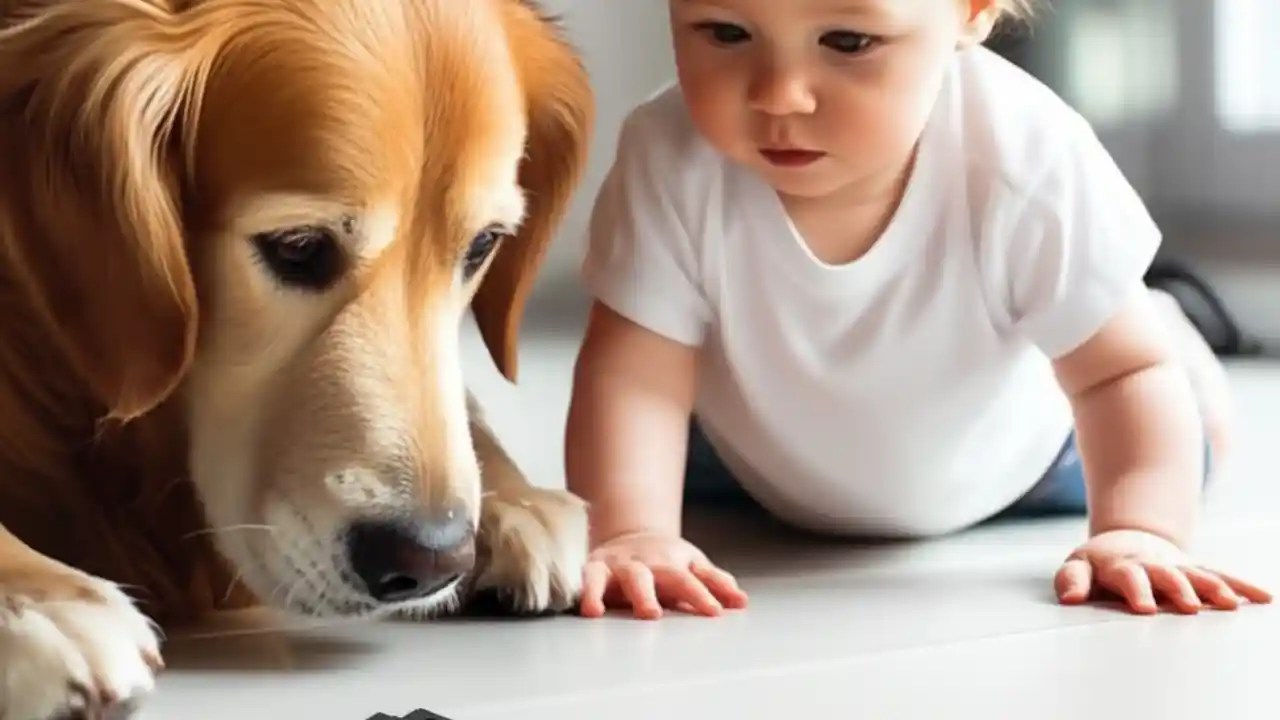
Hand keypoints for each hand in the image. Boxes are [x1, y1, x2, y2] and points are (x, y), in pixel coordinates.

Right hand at [578, 531, 748, 619]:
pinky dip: (590, 594)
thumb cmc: (666, 561)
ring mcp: (626, 565)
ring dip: (641, 595)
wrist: (628, 534)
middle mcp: (654, 562)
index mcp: (679, 563)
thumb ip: (715, 584)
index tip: (717, 611)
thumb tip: (742, 602)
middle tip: (692, 611)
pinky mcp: (598, 568)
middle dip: (685, 591)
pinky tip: (591, 611)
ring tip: (648, 614)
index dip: (707, 593)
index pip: (697, 578)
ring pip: (634, 577)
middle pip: (670, 576)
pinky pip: (592, 580)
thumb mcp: (693, 566)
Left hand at [1055, 529, 1272, 613]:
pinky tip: (1263, 598)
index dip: (1136, 590)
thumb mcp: (1077, 567)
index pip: (1128, 576)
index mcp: (1122, 566)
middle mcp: (1153, 565)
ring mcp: (1178, 567)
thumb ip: (1072, 580)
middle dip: (1179, 590)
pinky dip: (1242, 586)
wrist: (1126, 541)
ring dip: (1214, 589)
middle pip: (1168, 575)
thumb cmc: (1098, 564)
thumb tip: (1069, 599)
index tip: (1145, 609)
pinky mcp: (1197, 571)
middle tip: (1188, 607)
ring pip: (1199, 576)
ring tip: (1229, 605)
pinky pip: (1222, 577)